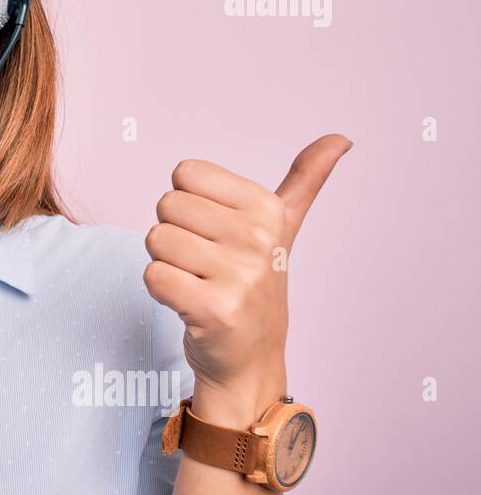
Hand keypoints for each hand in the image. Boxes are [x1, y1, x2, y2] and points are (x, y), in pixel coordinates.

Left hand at [142, 134, 352, 425]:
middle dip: (174, 233)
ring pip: (156, 240)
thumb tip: (340, 138)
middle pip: (166, 205)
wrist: (250, 356)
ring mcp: (239, 276)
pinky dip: (160, 290)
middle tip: (203, 261)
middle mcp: (258, 238)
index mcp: (268, 208)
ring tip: (197, 281)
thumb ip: (305, 179)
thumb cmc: (255, 282)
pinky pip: (153, 275)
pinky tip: (188, 302)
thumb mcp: (283, 226)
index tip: (213, 230)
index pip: (185, 172)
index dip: (188, 202)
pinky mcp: (214, 310)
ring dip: (166, 262)